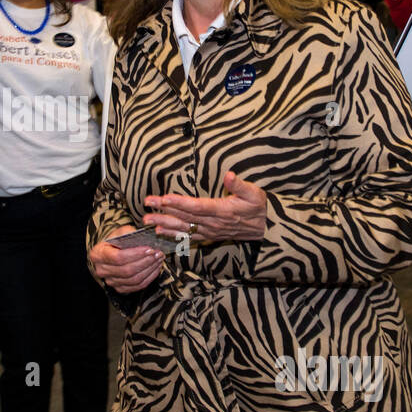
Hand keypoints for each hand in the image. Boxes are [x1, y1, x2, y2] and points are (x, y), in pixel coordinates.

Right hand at [89, 225, 165, 293]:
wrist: (111, 250)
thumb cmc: (116, 240)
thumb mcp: (120, 232)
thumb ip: (130, 234)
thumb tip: (145, 239)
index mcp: (98, 254)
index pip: (118, 257)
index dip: (136, 254)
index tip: (149, 249)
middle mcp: (101, 270)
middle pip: (127, 270)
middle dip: (146, 262)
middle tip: (158, 254)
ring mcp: (110, 281)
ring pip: (134, 279)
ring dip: (149, 269)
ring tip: (158, 260)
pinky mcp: (120, 288)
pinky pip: (137, 286)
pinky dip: (149, 278)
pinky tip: (155, 268)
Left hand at [142, 172, 266, 244]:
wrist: (265, 228)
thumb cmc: (258, 207)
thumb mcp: (255, 193)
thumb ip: (240, 185)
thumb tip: (229, 175)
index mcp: (222, 210)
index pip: (196, 206)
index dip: (179, 203)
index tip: (163, 198)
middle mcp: (213, 223)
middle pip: (184, 216)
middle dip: (164, 211)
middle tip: (146, 205)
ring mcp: (209, 231)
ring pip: (183, 228)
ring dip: (163, 224)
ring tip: (147, 221)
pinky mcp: (208, 236)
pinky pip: (187, 237)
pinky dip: (172, 235)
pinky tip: (160, 232)